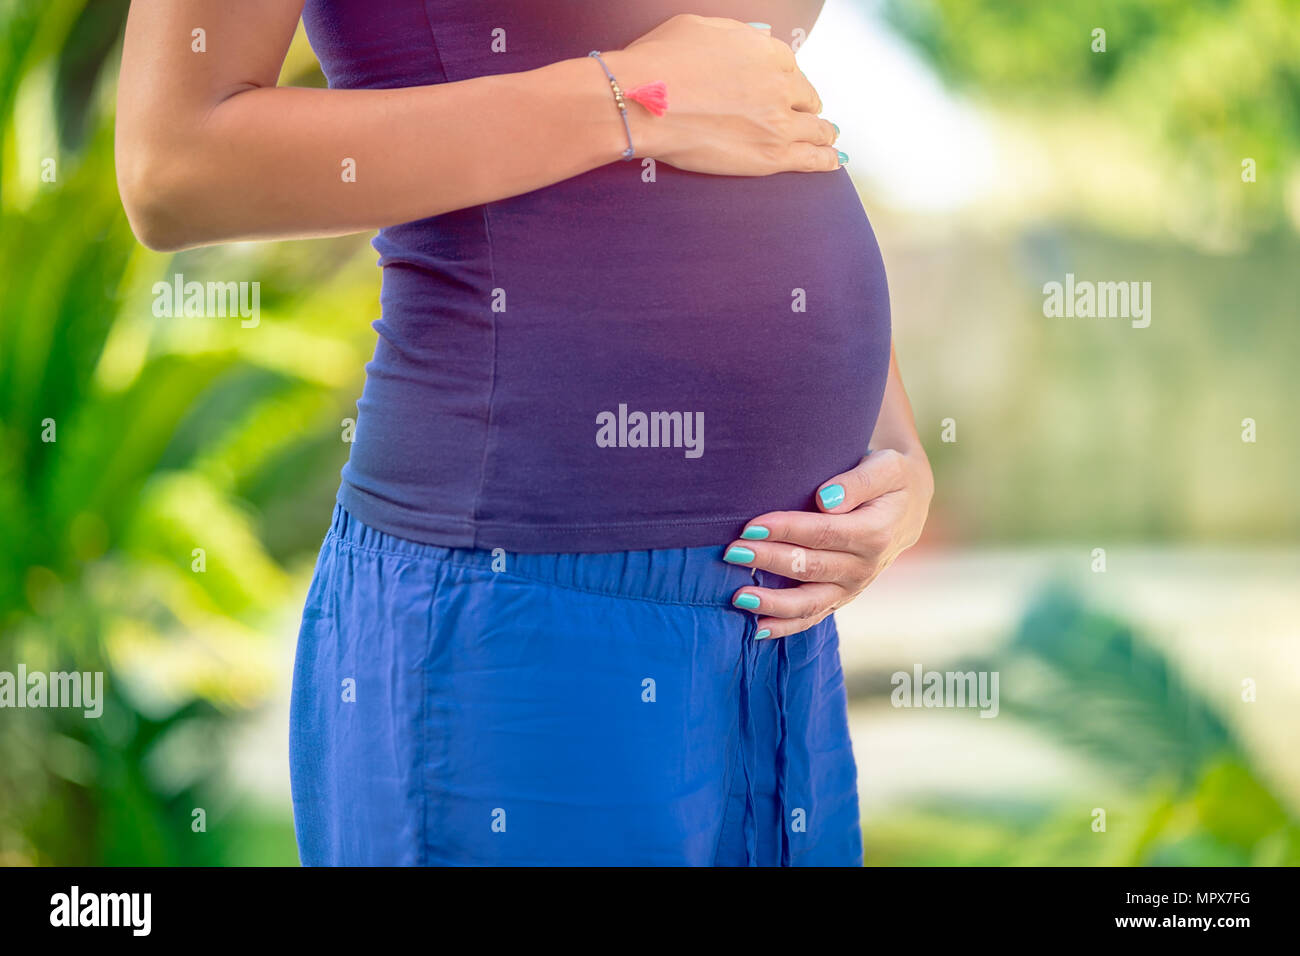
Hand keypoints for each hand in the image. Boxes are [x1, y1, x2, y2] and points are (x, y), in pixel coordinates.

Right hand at [604, 15, 841, 175]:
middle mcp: (781, 84)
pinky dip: (826, 160)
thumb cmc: (661, 62)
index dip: (789, 81)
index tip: (786, 90)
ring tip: (828, 140)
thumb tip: (749, 43)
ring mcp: (779, 122)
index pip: (791, 68)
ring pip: (816, 129)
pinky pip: (811, 159)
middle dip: (805, 106)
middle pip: (806, 98)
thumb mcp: (701, 29)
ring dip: (823, 133)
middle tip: (806, 115)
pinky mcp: (771, 156)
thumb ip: (734, 37)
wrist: (646, 101)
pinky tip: (834, 161)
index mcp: (767, 51)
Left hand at [725, 448, 933, 638]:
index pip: (823, 533)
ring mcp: (852, 587)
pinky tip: (757, 629)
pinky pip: (813, 617)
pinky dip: (785, 626)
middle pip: (810, 567)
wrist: (906, 506)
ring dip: (772, 602)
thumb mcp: (886, 467)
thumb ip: (858, 482)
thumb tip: (826, 499)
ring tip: (738, 597)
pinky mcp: (841, 598)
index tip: (751, 526)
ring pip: (809, 601)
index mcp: (875, 533)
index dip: (786, 530)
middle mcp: (865, 566)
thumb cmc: (889, 479)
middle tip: (733, 552)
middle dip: (769, 560)